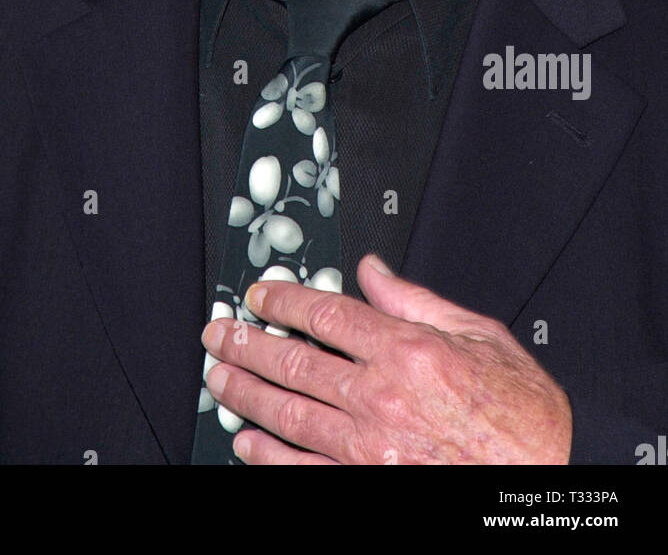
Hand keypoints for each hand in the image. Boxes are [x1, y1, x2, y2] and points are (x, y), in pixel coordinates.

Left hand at [201, 254, 572, 464]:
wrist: (538, 480)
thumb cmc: (521, 416)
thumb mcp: (482, 335)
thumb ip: (417, 300)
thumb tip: (372, 270)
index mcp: (407, 351)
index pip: (325, 314)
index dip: (282, 300)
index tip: (258, 295)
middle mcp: (381, 397)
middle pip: (294, 361)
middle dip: (248, 343)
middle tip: (220, 333)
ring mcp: (369, 448)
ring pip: (288, 413)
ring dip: (246, 394)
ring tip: (219, 378)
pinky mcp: (367, 486)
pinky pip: (302, 469)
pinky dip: (268, 456)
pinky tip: (246, 442)